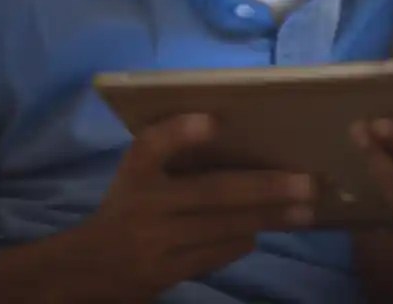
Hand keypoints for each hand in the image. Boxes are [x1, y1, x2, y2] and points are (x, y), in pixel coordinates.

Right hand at [69, 113, 315, 301]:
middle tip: (306, 184)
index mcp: (134, 173)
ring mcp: (156, 244)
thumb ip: (172, 157)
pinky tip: (264, 232)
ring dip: (267, 219)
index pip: (150, 147)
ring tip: (304, 212)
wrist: (86, 269)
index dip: (180, 132)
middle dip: (263, 188)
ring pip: (222, 228)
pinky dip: (243, 241)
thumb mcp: (136, 178)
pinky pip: (215, 255)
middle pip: (211, 193)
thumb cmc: (125, 210)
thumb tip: (235, 140)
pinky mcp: (165, 273)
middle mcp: (144, 206)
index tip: (212, 120)